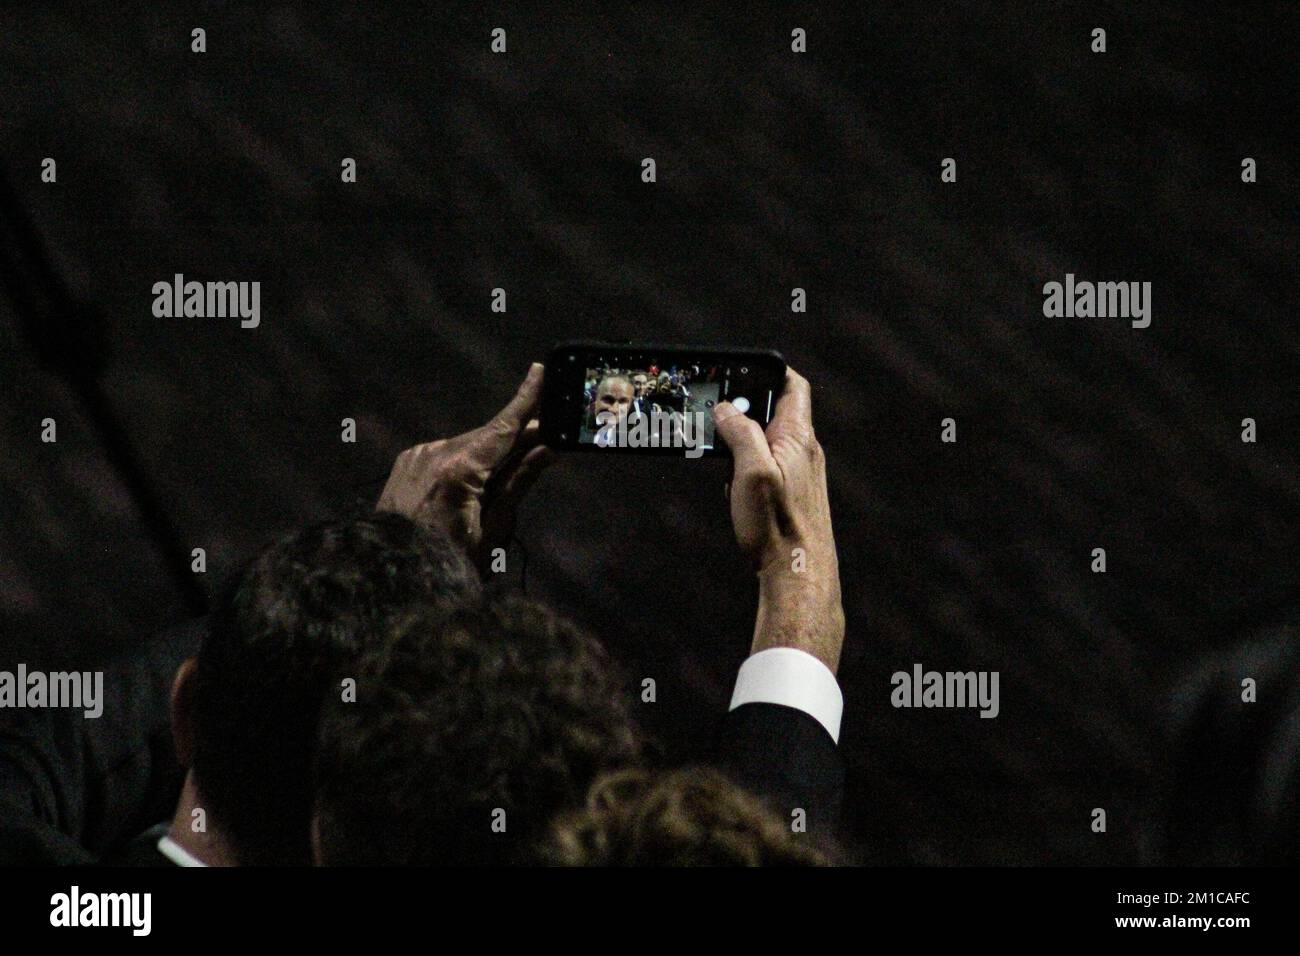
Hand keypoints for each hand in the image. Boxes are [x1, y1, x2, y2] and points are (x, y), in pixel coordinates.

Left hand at [376, 363, 554, 569]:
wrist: (391, 577)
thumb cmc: (449, 564)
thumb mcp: (493, 529)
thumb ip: (520, 482)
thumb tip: (549, 449)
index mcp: (458, 472)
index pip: (502, 427)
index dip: (525, 399)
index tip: (540, 370)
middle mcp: (434, 454)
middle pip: (488, 438)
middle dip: (518, 441)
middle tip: (550, 444)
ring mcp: (416, 457)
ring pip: (468, 446)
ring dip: (491, 457)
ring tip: (502, 489)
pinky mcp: (406, 464)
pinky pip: (446, 455)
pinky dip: (466, 464)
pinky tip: (472, 489)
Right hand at [712, 368, 844, 671]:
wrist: (799, 575)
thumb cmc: (779, 526)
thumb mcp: (753, 471)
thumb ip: (741, 433)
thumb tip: (727, 410)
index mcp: (798, 437)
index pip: (794, 387)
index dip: (772, 370)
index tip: (746, 366)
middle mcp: (804, 452)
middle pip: (776, 412)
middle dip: (746, 407)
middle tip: (716, 410)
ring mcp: (799, 475)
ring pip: (768, 441)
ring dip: (742, 440)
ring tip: (719, 452)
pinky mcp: (791, 496)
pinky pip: (767, 466)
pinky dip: (746, 466)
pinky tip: (731, 486)